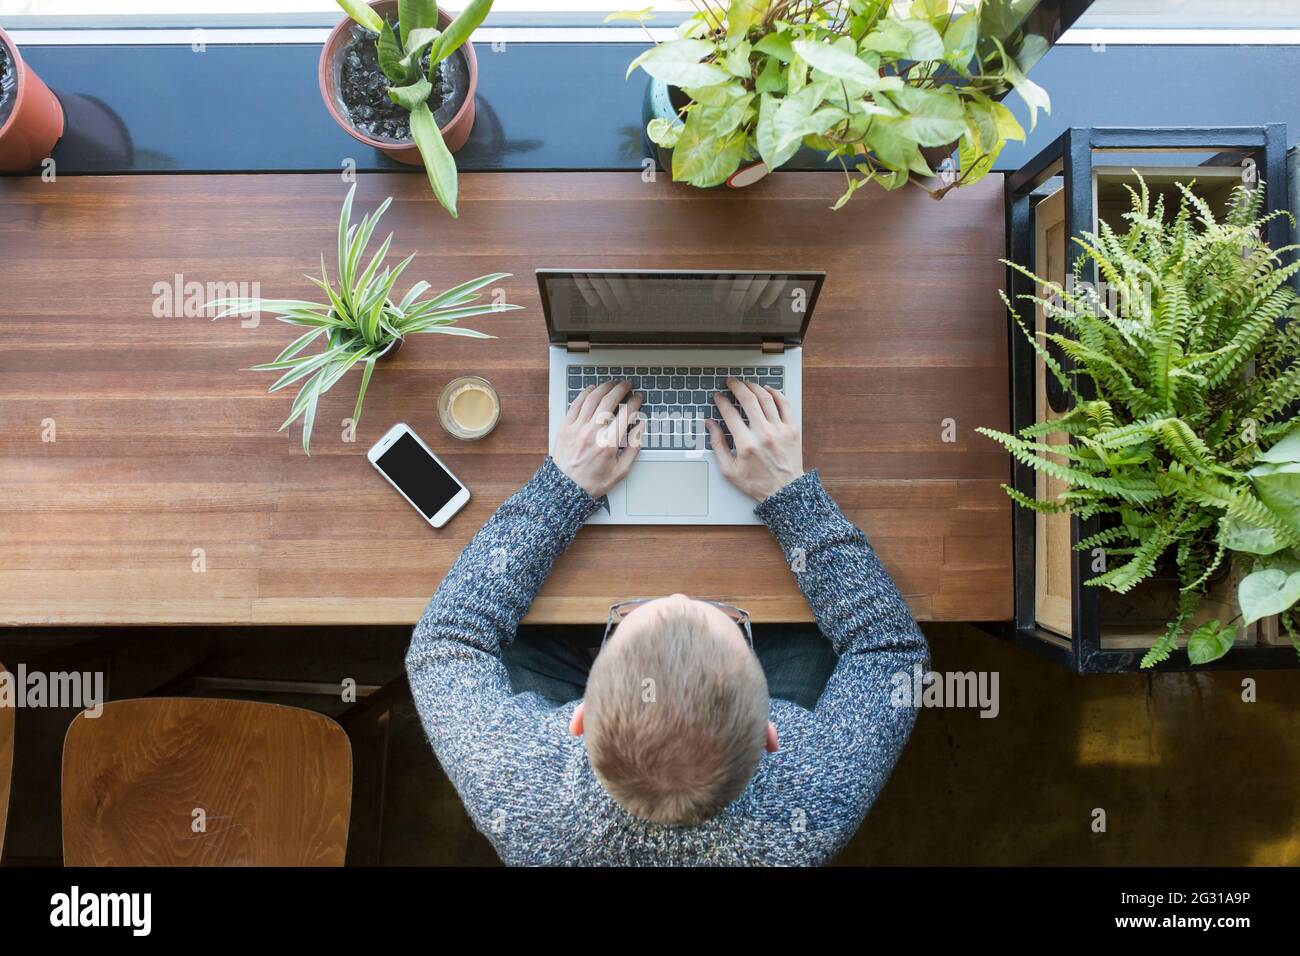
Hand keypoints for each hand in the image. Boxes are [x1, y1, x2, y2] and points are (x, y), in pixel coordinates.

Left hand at [553, 380, 644, 497]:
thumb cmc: (593, 482)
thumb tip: (640, 427)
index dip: (635, 402)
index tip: (638, 398)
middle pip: (609, 401)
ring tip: (611, 384)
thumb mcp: (621, 471)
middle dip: (621, 389)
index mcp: (608, 443)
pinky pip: (575, 404)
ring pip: (592, 399)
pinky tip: (592, 389)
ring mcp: (577, 428)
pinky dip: (585, 394)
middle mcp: (593, 433)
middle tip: (627, 385)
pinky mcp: (565, 427)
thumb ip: (634, 448)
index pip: (626, 414)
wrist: (566, 489)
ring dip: (604, 388)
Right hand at [706, 377, 802, 501]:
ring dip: (754, 387)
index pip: (730, 413)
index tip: (718, 397)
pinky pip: (785, 404)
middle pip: (748, 400)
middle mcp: (763, 434)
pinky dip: (776, 393)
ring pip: (766, 398)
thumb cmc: (756, 482)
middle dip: (737, 386)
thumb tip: (710, 425)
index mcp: (746, 444)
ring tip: (746, 384)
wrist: (784, 491)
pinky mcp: (792, 429)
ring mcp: (780, 430)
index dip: (721, 401)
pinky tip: (767, 389)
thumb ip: (718, 445)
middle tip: (731, 382)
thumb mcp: (729, 470)